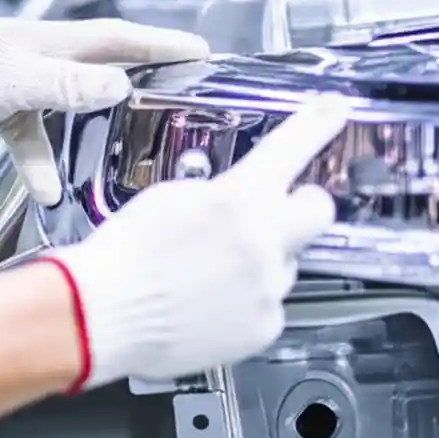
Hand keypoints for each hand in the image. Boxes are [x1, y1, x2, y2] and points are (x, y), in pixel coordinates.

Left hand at [0, 18, 208, 204]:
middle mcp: (42, 59)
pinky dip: (41, 166)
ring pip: (72, 110)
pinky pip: (34, 141)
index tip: (200, 52)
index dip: (162, 45)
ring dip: (94, 134)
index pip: (120, 40)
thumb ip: (67, 86)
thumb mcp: (14, 81)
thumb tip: (120, 87)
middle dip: (141, 81)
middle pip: (104, 69)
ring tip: (126, 155)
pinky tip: (48, 192)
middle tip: (179, 92)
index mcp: (51, 42)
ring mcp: (21, 86)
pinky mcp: (0, 112)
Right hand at [47, 95, 350, 390]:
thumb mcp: (173, 196)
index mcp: (239, 199)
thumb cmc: (126, 256)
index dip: (320, 124)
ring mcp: (268, 288)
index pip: (293, 148)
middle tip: (277, 212)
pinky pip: (270, 305)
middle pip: (319, 211)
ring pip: (286, 263)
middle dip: (303, 206)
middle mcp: (264, 242)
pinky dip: (248, 303)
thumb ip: (222, 192)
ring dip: (261, 262)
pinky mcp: (264, 327)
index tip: (336, 110)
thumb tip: (240, 195)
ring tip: (212, 274)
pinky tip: (213, 302)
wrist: (102, 314)